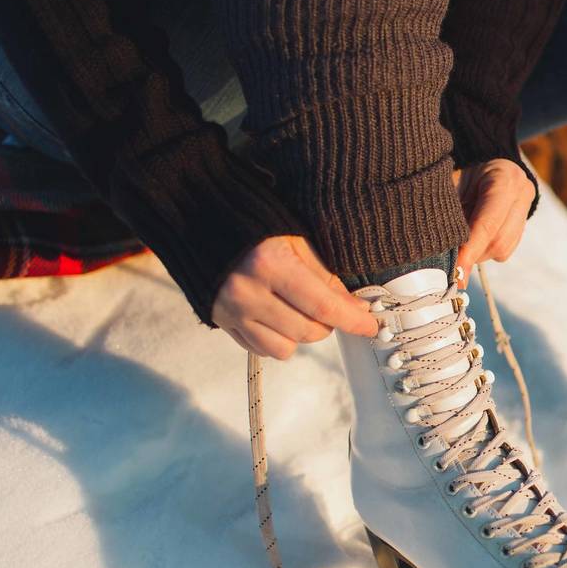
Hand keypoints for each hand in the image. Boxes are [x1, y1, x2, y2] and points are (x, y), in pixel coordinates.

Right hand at [213, 235, 376, 358]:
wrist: (197, 218)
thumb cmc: (251, 222)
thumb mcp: (294, 239)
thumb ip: (324, 276)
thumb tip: (353, 307)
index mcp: (270, 264)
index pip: (322, 306)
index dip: (352, 320)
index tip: (370, 325)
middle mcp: (248, 292)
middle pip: (307, 331)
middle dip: (328, 324)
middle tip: (328, 306)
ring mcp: (231, 310)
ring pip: (285, 348)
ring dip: (301, 334)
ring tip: (298, 310)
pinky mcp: (220, 321)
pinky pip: (260, 349)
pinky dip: (276, 339)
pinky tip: (276, 317)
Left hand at [455, 158, 534, 284]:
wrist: (486, 162)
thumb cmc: (462, 174)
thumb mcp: (453, 185)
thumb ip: (450, 214)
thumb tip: (443, 254)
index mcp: (504, 178)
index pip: (488, 222)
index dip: (471, 249)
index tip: (456, 270)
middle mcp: (522, 193)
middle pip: (498, 240)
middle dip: (473, 254)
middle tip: (451, 259)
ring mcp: (526, 209)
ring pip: (502, 249)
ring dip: (478, 253)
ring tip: (462, 240)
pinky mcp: (524, 224)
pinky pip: (504, 251)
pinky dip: (485, 251)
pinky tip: (475, 238)